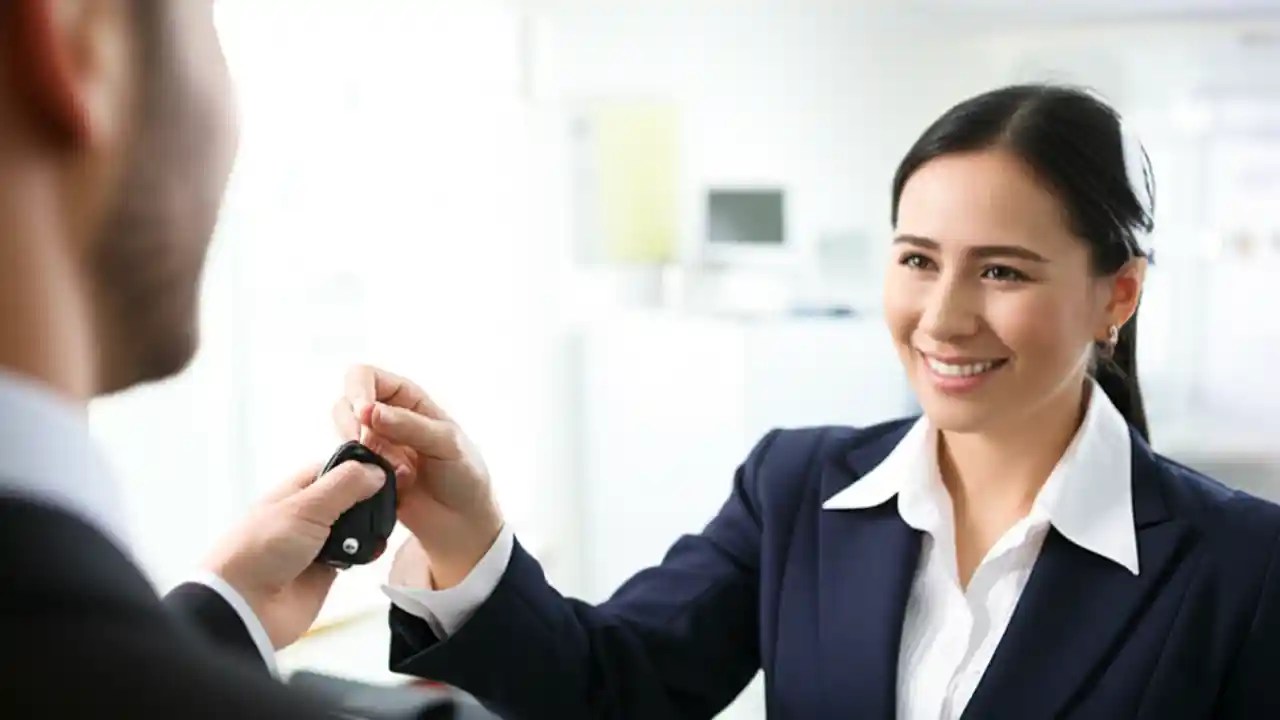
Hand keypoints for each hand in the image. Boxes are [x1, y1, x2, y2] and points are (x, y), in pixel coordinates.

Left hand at [202, 462, 383, 648]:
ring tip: (375, 531)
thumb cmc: (259, 551)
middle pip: (350, 498)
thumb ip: (344, 486)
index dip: (360, 468)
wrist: (245, 607)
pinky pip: (354, 554)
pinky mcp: (326, 569)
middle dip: (369, 500)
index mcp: (296, 491)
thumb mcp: (305, 507)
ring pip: (355, 526)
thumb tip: (375, 471)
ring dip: (368, 528)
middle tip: (390, 501)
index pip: (335, 469)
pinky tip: (368, 552)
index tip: (387, 470)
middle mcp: (306, 514)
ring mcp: (316, 542)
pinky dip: (364, 552)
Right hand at [333, 364, 502, 588]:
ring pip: (343, 433)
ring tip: (395, 470)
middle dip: (353, 423)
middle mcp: (388, 418)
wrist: (462, 523)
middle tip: (369, 446)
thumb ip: (409, 425)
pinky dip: (359, 474)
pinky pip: (345, 465)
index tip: (363, 414)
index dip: (359, 390)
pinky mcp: (365, 474)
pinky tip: (390, 485)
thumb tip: (370, 412)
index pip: (368, 377)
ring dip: (362, 451)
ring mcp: (375, 447)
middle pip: (346, 403)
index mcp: (409, 399)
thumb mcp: (447, 444)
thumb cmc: (464, 476)